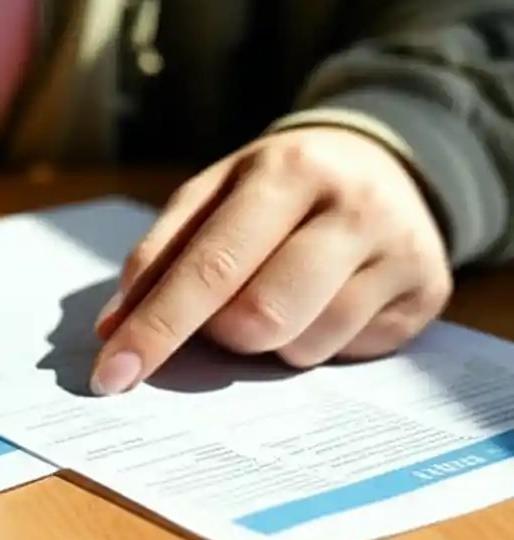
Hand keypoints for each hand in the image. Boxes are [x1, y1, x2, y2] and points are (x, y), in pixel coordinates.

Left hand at [91, 127, 452, 394]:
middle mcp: (352, 207)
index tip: (112, 375)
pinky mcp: (428, 292)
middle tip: (219, 314)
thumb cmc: (276, 191)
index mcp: (286, 171)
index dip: (156, 328)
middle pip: (259, 317)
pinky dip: (314, 341)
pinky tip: (323, 302)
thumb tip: (113, 326)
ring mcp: (398, 251)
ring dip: (270, 341)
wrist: (385, 164)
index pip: (208, 268)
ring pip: (302, 346)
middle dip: (220, 334)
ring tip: (280, 293)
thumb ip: (160, 255)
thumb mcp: (214, 197)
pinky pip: (344, 354)